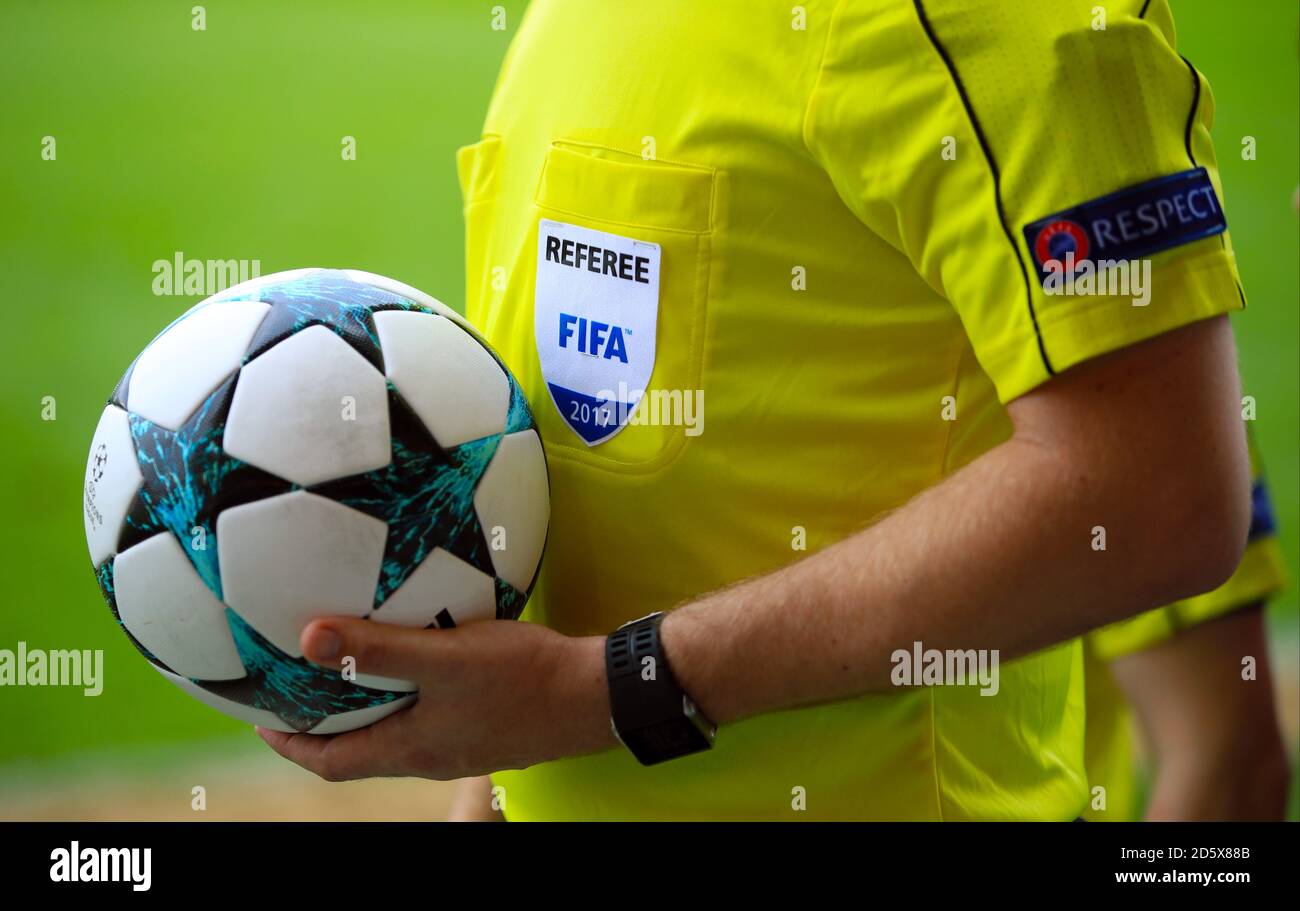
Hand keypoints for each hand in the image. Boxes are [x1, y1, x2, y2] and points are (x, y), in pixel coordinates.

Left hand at [256, 617, 614, 781]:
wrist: (593, 695)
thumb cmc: (520, 678)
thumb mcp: (444, 658)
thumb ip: (379, 649)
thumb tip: (308, 638)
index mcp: (410, 749)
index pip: (330, 762)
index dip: (290, 744)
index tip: (258, 721)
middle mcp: (430, 755)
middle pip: (359, 751)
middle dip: (322, 725)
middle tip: (296, 690)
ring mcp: (461, 742)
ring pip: (395, 732)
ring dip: (365, 709)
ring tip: (346, 669)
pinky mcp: (486, 724)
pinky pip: (429, 715)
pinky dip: (406, 694)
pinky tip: (418, 656)